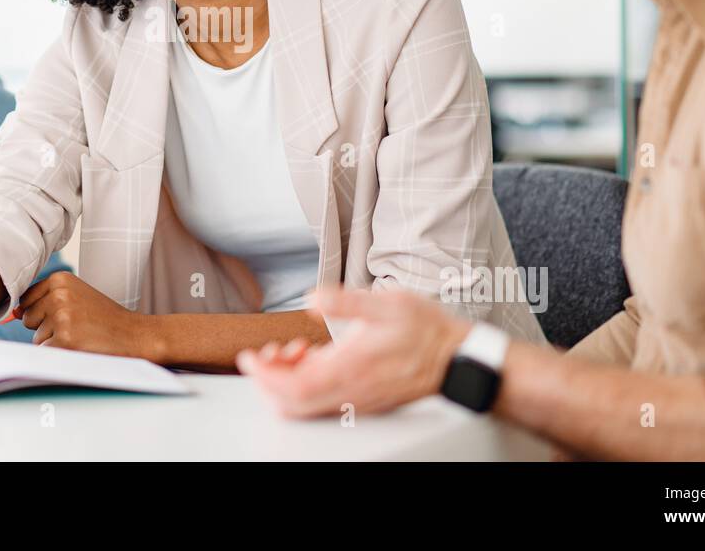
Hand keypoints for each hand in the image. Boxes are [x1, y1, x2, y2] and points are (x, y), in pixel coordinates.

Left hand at [17, 271, 160, 359]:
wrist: (135, 335)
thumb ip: (45, 300)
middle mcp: (58, 295)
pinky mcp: (64, 341)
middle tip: (77, 326)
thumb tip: (13, 313)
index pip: (26, 300)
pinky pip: (45, 354)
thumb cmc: (105, 318)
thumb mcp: (76, 296)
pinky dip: (59, 355)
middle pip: (28, 319)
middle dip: (46, 327)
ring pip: (37, 338)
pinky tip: (81, 347)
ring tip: (81, 336)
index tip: (68, 313)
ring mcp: (61, 318)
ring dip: (54, 342)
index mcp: (60, 279)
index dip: (44, 313)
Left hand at [236, 286, 470, 417]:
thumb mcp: (386, 302)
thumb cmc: (424, 329)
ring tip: (291, 350)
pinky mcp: (362, 400)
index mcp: (351, 368)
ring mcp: (356, 399)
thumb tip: (311, 299)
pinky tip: (313, 357)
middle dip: (268, 381)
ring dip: (286, 382)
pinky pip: (322, 401)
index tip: (249, 357)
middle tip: (264, 355)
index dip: (264, 376)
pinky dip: (306, 384)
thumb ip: (345, 301)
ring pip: (306, 405)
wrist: (456, 357)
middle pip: (292, 404)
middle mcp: (350, 391)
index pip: (293, 387)